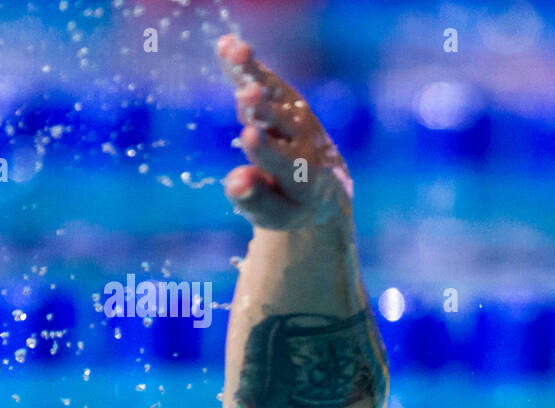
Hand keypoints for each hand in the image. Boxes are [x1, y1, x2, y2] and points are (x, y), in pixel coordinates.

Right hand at [217, 34, 353, 230]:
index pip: (284, 163)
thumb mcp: (277, 215)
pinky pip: (267, 81)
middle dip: (263, 110)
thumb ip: (256, 201)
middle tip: (248, 93)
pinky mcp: (290, 103)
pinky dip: (248, 65)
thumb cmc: (293, 207)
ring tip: (236, 52)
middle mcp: (306, 144)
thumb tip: (236, 181)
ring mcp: (299, 121)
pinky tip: (228, 44)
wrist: (327, 188)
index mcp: (305, 179)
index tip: (249, 136)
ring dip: (255, 74)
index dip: (266, 150)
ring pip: (275, 96)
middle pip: (282, 124)